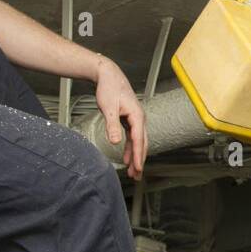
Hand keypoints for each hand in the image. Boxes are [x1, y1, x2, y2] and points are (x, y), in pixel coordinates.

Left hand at [93, 56, 146, 179]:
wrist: (108, 75)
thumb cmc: (109, 88)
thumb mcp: (108, 108)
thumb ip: (112, 126)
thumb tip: (115, 142)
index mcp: (137, 116)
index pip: (139, 140)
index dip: (138, 156)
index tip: (138, 169)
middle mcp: (139, 118)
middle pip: (142, 143)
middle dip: (140, 160)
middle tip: (137, 176)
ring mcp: (135, 119)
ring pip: (138, 141)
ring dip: (135, 156)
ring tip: (133, 171)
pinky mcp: (129, 119)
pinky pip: (133, 137)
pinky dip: (130, 148)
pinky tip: (126, 157)